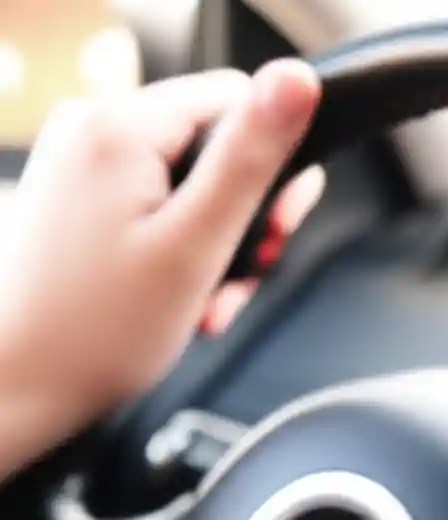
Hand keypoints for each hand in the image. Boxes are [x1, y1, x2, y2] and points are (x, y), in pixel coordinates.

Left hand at [0, 60, 320, 476]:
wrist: (14, 389)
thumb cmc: (94, 333)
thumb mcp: (197, 243)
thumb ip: (250, 158)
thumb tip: (296, 80)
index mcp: (121, 127)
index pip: (241, 101)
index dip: (274, 167)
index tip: (274, 228)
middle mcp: (92, 129)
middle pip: (219, 143)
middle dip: (246, 217)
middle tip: (243, 273)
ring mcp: (80, 163)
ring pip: (195, 180)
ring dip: (220, 244)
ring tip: (208, 298)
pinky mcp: (78, 195)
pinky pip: (159, 201)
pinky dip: (184, 248)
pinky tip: (183, 295)